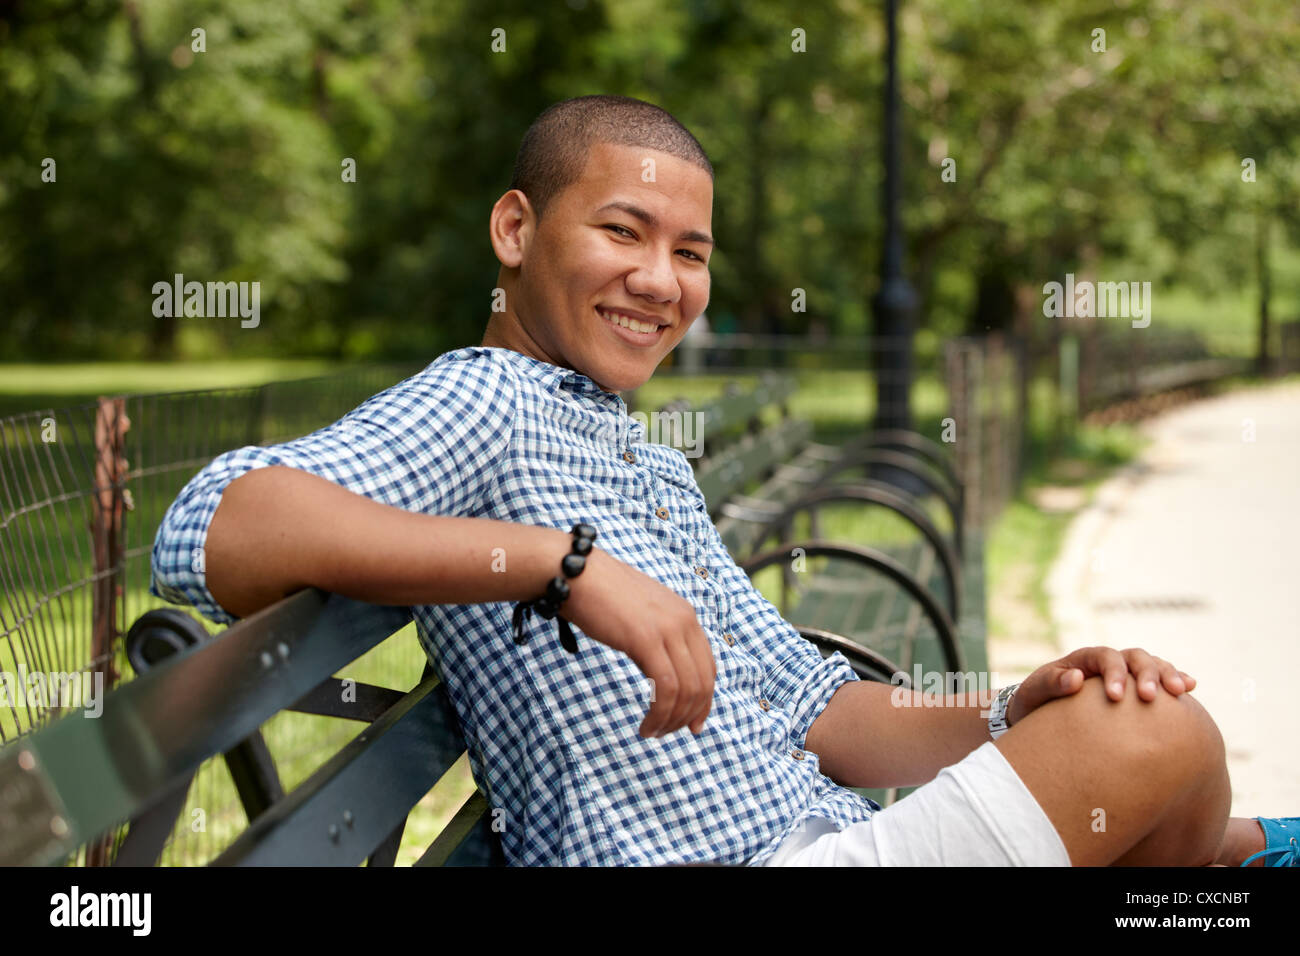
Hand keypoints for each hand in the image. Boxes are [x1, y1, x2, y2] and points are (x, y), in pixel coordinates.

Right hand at [560, 546, 715, 738]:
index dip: (704, 700)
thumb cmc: (598, 594)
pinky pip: (665, 688)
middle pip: (702, 682)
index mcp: (684, 614)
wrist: (574, 572)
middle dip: (689, 715)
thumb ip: (656, 636)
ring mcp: (667, 629)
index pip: (708, 666)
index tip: (693, 724)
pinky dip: (659, 714)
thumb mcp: (640, 614)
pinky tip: (645, 726)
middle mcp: (683, 620)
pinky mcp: (647, 639)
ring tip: (653, 733)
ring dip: (672, 720)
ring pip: (686, 689)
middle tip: (670, 734)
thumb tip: (659, 668)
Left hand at [1006, 645, 1195, 726]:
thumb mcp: (1034, 693)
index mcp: (1084, 659)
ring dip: (1167, 675)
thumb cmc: (1035, 703)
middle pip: (1134, 657)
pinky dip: (1175, 680)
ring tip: (1181, 691)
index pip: (1105, 656)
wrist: (1040, 714)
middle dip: (1146, 673)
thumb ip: (1051, 683)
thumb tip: (1076, 679)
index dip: (1113, 672)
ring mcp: (1125, 674)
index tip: (1115, 697)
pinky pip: (1160, 680)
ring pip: (1152, 664)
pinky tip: (1190, 689)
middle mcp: (1108, 662)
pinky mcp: (1136, 689)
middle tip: (1150, 697)